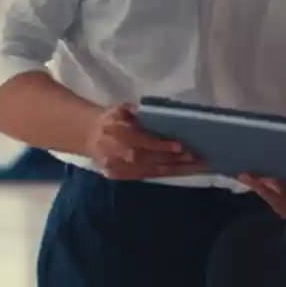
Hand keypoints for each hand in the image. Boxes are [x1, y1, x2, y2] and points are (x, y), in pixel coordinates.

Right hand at [85, 103, 205, 179]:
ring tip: (196, 166)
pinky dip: (165, 174)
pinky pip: (146, 177)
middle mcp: (117, 153)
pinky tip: (181, 171)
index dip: (161, 146)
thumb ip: (133, 111)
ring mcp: (118, 168)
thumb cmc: (110, 119)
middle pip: (149, 160)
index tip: (180, 146)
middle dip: (174, 160)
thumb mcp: (119, 109)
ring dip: (175, 170)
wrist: (88, 135)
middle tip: (197, 158)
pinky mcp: (120, 177)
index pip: (142, 142)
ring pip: (150, 171)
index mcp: (116, 133)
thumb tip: (150, 112)